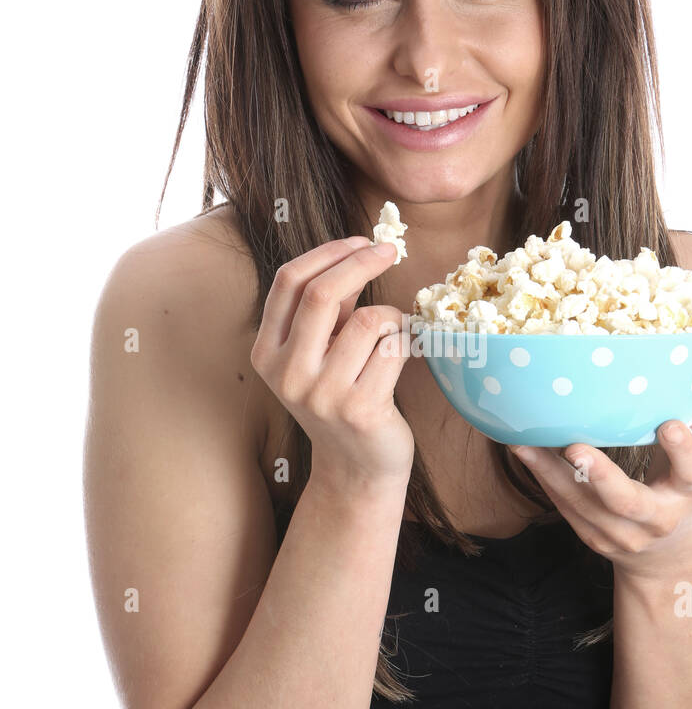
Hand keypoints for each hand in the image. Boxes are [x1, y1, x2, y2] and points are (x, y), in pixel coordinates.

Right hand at [251, 236, 414, 485]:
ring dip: (392, 317)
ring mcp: (322, 395)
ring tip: (393, 336)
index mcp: (267, 353)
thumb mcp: (322, 350)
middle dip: (361, 262)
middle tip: (389, 250)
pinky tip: (402, 358)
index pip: (289, 282)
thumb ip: (330, 308)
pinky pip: (394, 349)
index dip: (329, 252)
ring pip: (370, 321)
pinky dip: (406, 343)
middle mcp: (287, 374)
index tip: (361, 241)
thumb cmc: (343, 396)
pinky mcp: (360, 410)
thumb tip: (356, 252)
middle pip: (322, 294)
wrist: (356, 467)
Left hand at [507, 409, 691, 581]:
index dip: (682, 449)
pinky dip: (544, 479)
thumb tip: (690, 372)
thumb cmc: (680, 493)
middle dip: (601, 476)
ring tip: (524, 443)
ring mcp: (623, 534)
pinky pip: (565, 507)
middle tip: (575, 447)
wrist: (668, 557)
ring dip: (550, 472)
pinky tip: (525, 453)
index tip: (668, 424)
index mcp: (690, 493)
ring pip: (582, 504)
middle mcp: (657, 518)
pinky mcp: (594, 539)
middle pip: (627, 500)